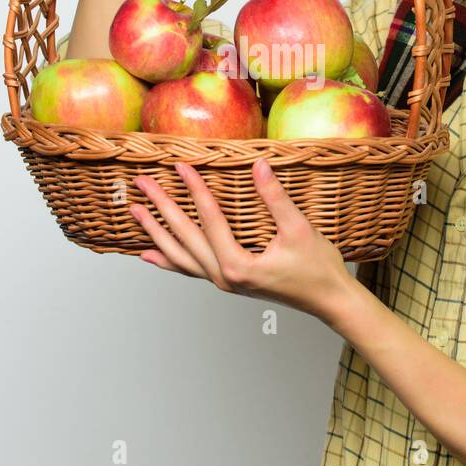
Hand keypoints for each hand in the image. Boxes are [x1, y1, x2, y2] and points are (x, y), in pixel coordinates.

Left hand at [129, 159, 356, 325]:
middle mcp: (224, 277)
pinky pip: (190, 269)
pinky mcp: (228, 282)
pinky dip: (168, 260)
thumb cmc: (318, 268)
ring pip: (181, 256)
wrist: (329, 300)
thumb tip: (259, 166)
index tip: (180, 166)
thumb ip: (275, 197)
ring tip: (135, 212)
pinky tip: (150, 254)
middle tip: (142, 183)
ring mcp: (224, 282)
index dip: (195, 190)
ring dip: (157, 233)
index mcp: (238, 265)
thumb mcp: (298, 229)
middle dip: (161, 208)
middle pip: (185, 237)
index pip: (209, 220)